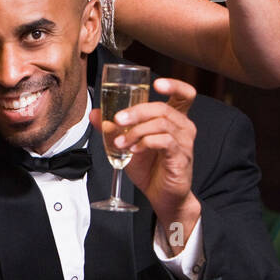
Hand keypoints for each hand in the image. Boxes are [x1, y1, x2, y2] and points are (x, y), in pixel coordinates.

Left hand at [90, 77, 200, 248]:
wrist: (161, 195)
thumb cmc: (149, 167)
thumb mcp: (127, 144)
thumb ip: (113, 129)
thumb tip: (95, 114)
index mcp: (174, 119)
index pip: (184, 94)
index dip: (174, 85)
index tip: (156, 84)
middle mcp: (183, 126)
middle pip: (163, 108)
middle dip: (137, 111)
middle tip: (117, 120)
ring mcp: (184, 141)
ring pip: (161, 124)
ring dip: (135, 131)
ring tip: (120, 143)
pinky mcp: (181, 156)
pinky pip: (164, 141)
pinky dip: (145, 143)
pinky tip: (133, 150)